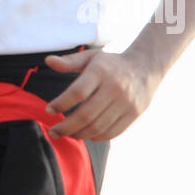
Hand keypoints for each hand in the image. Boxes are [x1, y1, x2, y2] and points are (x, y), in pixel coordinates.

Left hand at [44, 48, 160, 139]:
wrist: (146, 69)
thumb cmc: (112, 64)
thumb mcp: (92, 57)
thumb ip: (70, 61)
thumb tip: (49, 61)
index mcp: (101, 71)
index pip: (77, 92)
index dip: (60, 104)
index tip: (49, 110)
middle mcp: (115, 88)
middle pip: (86, 114)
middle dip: (66, 126)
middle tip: (53, 131)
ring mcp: (126, 103)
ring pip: (98, 126)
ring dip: (79, 134)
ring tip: (68, 134)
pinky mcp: (134, 114)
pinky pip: (112, 132)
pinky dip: (96, 137)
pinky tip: (86, 134)